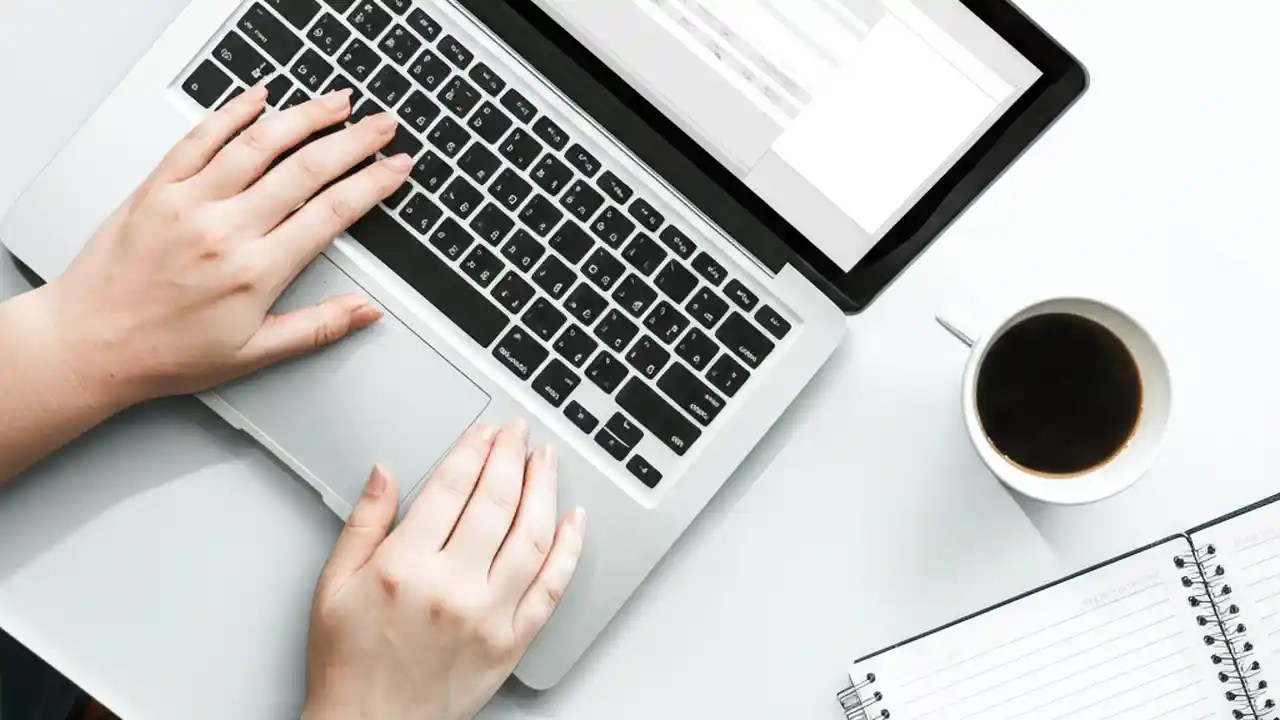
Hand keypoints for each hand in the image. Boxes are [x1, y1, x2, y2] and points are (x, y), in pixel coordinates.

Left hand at [36, 83, 411, 410]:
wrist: (89, 344)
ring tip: (336, 103)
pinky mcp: (156, 189)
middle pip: (305, 169)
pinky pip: (199, 139)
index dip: (372, 185)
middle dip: (353, 141)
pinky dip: (232, 112)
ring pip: (258, 144)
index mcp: (256, 272)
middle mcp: (225, 230)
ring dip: (305, 116)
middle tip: (382, 126)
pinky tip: (258, 97)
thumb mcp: (253, 354)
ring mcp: (189, 203)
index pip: (331, 213)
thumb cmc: (166, 354)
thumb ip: (317, 328)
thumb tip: (367, 312)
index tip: (397, 168)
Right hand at [302, 422, 586, 719]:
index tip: (483, 432)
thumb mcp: (334, 585)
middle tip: (520, 433)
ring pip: (531, 536)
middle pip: (496, 502)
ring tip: (546, 461)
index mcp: (405, 567)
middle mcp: (452, 587)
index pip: (451, 487)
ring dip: (543, 490)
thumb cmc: (348, 662)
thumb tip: (385, 471)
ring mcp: (489, 615)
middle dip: (512, 456)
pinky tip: (573, 520)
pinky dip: (568, 549)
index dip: (472, 450)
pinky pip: (551, 587)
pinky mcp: (512, 642)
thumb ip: (364, 522)